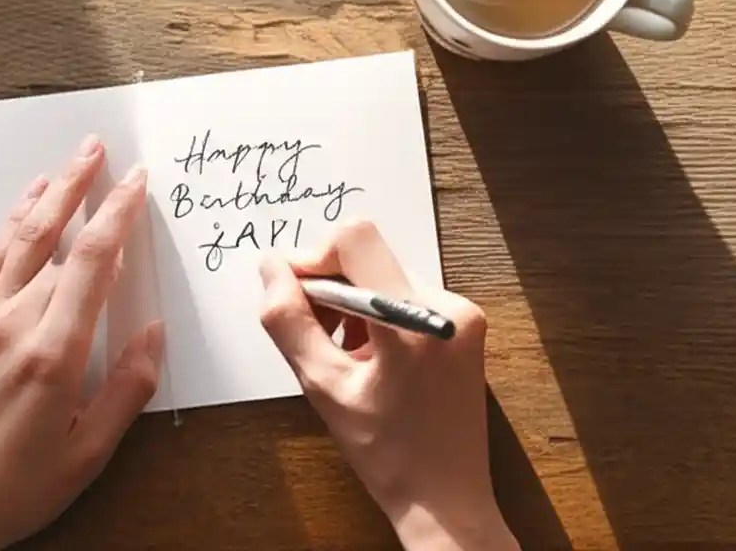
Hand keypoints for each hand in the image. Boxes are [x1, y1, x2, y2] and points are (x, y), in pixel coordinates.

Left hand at [0, 135, 163, 550]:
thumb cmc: (14, 487)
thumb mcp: (88, 453)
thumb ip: (128, 388)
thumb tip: (154, 334)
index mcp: (54, 356)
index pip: (93, 265)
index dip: (118, 216)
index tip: (138, 183)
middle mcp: (15, 327)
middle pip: (61, 244)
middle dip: (91, 196)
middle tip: (114, 156)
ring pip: (22, 241)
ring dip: (51, 194)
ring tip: (75, 158)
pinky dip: (11, 225)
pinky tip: (28, 204)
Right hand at [258, 220, 516, 550]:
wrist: (444, 497)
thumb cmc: (386, 453)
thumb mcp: (323, 386)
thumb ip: (289, 321)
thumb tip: (270, 270)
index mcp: (413, 318)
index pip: (355, 239)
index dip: (313, 257)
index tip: (291, 292)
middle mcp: (447, 306)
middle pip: (369, 257)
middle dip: (329, 287)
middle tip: (312, 333)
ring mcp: (461, 314)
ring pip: (385, 275)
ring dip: (351, 304)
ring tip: (342, 354)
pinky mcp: (465, 324)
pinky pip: (406, 295)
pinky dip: (377, 315)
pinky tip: (369, 357)